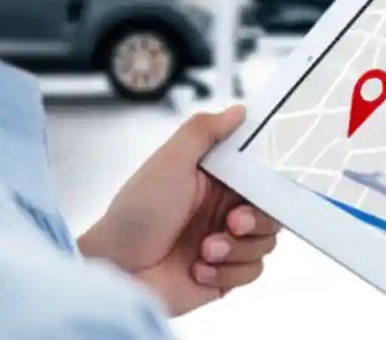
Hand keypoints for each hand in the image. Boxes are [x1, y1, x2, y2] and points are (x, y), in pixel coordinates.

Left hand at [77, 105, 280, 315]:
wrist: (115, 271)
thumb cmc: (133, 215)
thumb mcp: (169, 162)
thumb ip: (203, 131)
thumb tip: (237, 111)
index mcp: (213, 179)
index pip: (260, 174)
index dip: (268, 180)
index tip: (265, 185)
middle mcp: (222, 210)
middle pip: (270, 210)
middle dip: (257, 219)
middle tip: (233, 221)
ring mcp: (224, 244)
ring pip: (265, 242)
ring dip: (237, 248)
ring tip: (204, 250)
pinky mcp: (224, 275)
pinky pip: (251, 271)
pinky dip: (227, 272)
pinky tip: (198, 268)